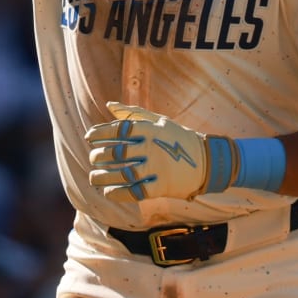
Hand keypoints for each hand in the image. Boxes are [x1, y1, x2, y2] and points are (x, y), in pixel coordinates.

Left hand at [86, 103, 225, 201]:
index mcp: (151, 130)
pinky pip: (134, 192)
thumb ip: (133, 114)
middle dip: (99, 157)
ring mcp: (157, 168)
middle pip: (117, 153)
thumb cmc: (179, 139)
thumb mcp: (159, 121)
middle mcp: (152, 148)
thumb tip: (109, 105)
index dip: (100, 133)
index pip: (118, 130)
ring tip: (94, 177)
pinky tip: (108, 191)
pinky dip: (117, 193)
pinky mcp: (161, 187)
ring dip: (103, 177)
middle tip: (93, 158)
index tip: (89, 138)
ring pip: (122, 174)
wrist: (208, 161)